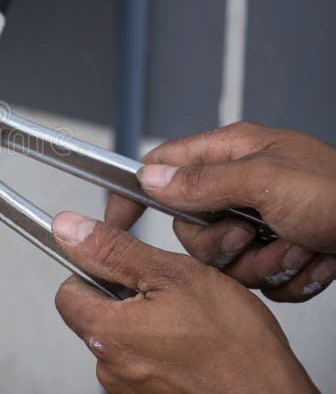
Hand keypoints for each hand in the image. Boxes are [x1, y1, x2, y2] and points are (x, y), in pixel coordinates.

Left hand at [52, 212, 316, 393]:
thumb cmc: (235, 347)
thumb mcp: (175, 275)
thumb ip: (115, 250)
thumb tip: (69, 229)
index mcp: (107, 331)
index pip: (67, 291)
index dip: (92, 270)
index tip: (121, 265)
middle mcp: (109, 365)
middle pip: (93, 314)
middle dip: (121, 296)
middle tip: (163, 290)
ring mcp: (127, 386)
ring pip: (119, 337)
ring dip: (142, 322)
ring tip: (183, 318)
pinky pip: (141, 361)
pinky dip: (158, 347)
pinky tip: (189, 342)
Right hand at [105, 122, 335, 301]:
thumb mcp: (268, 180)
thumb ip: (203, 180)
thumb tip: (152, 178)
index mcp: (232, 153)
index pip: (161, 168)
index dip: (135, 194)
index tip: (118, 221)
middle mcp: (241, 185)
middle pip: (190, 228)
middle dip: (223, 243)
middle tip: (254, 233)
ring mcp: (259, 220)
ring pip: (224, 261)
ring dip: (262, 264)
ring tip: (299, 246)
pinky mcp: (276, 250)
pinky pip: (256, 279)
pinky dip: (285, 278)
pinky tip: (312, 259)